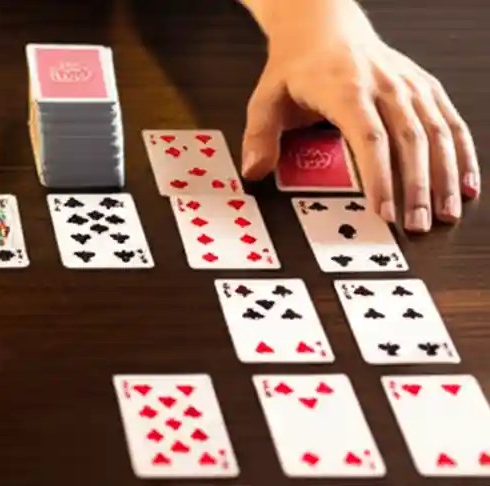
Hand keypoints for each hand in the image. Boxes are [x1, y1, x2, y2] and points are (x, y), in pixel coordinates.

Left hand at [240, 3, 477, 232]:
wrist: (324, 27)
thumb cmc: (297, 67)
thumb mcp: (266, 98)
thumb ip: (259, 135)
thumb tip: (254, 171)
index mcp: (345, 89)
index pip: (370, 138)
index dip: (380, 177)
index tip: (382, 211)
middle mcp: (385, 85)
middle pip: (409, 139)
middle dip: (416, 186)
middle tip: (415, 225)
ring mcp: (409, 86)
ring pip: (436, 132)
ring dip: (444, 176)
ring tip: (444, 214)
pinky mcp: (425, 88)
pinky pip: (450, 122)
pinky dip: (462, 154)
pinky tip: (465, 185)